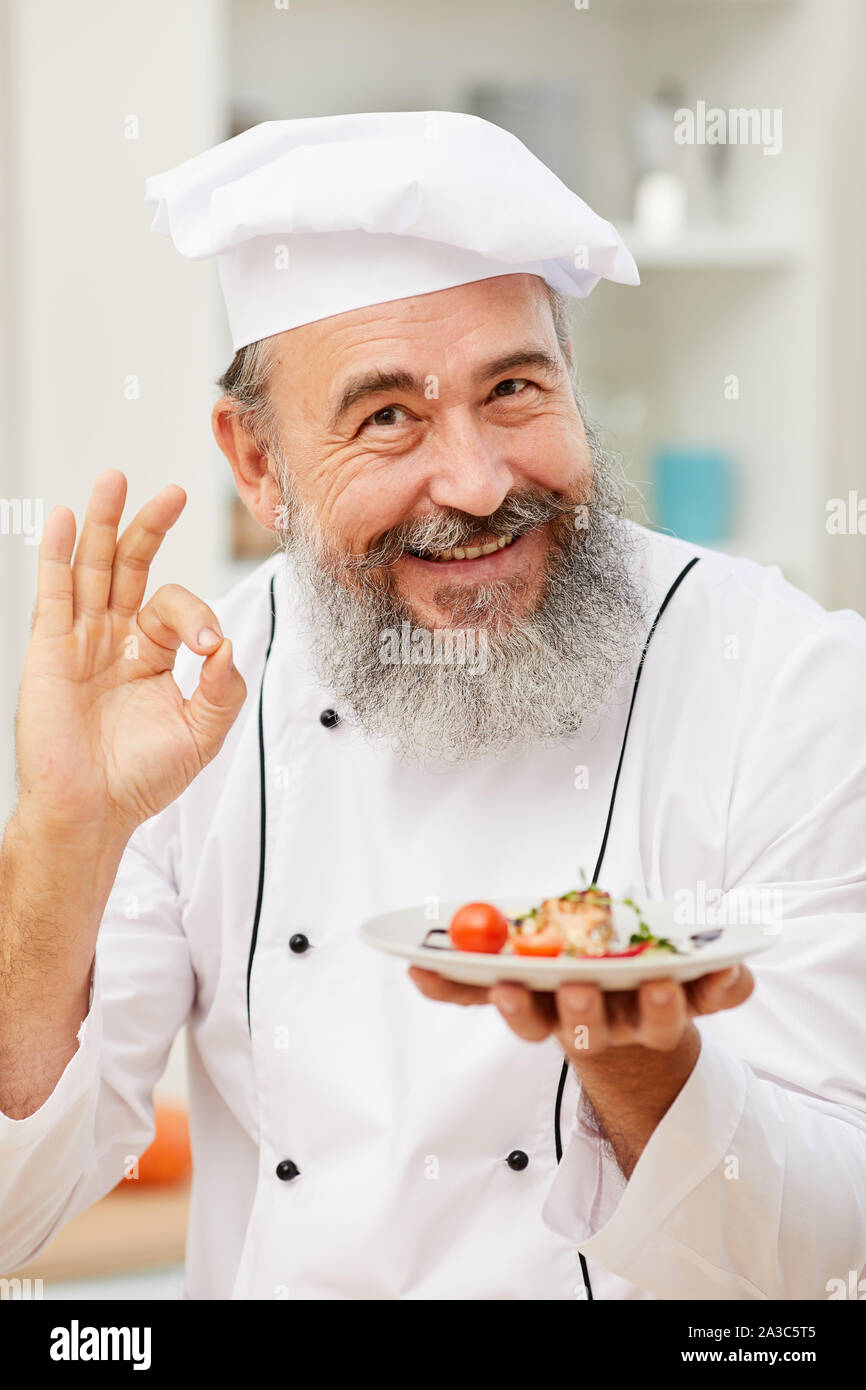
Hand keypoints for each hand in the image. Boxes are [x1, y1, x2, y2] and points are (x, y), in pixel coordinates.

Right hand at [15, 470, 246, 841]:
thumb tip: (226, 642)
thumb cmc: (142, 777)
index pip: (178, 608)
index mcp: (151, 654)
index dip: (198, 617)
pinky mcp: (50, 649)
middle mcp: (115, 639)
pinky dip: (58, 555)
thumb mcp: (202, 731)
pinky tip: (63, 520)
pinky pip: (54, 593)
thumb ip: (222, 686)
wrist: (93, 812)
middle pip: (131, 568)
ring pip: (92, 569)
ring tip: (114, 479)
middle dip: (149, 527)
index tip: (208, 645)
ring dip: (102, 523)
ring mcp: (80, 640)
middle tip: (172, 492)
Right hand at [409, 965, 753, 1175]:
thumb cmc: (572, 984)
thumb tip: (408, 965)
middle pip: (592, 1030)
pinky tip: (736, 967)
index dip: (517, 1007)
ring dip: (658, 1007)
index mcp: (557, 1016)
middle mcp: (605, 1025)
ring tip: (657, 978)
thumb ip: (466, 980)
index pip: (529, 1021)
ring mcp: (653, 1021)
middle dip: (581, 1010)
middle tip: (577, 986)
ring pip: (658, 1024)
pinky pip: (721, 999)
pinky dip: (730, 985)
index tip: (504, 985)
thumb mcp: (520, 978)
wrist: (639, 1028)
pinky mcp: (701, 1006)